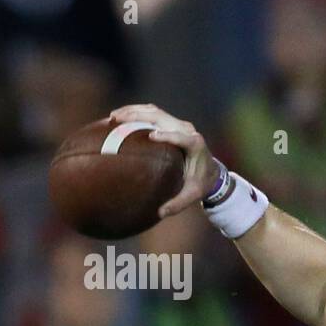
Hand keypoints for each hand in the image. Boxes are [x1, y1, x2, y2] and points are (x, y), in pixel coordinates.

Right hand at [108, 104, 219, 218]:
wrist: (211, 172)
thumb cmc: (201, 184)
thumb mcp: (193, 195)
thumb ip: (178, 204)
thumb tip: (160, 213)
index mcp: (195, 144)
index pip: (181, 137)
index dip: (167, 135)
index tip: (152, 136)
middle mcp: (187, 130)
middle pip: (162, 117)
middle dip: (138, 116)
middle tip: (117, 120)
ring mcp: (179, 124)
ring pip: (155, 112)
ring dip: (133, 111)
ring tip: (113, 116)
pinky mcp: (172, 123)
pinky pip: (153, 114)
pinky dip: (136, 113)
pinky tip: (120, 118)